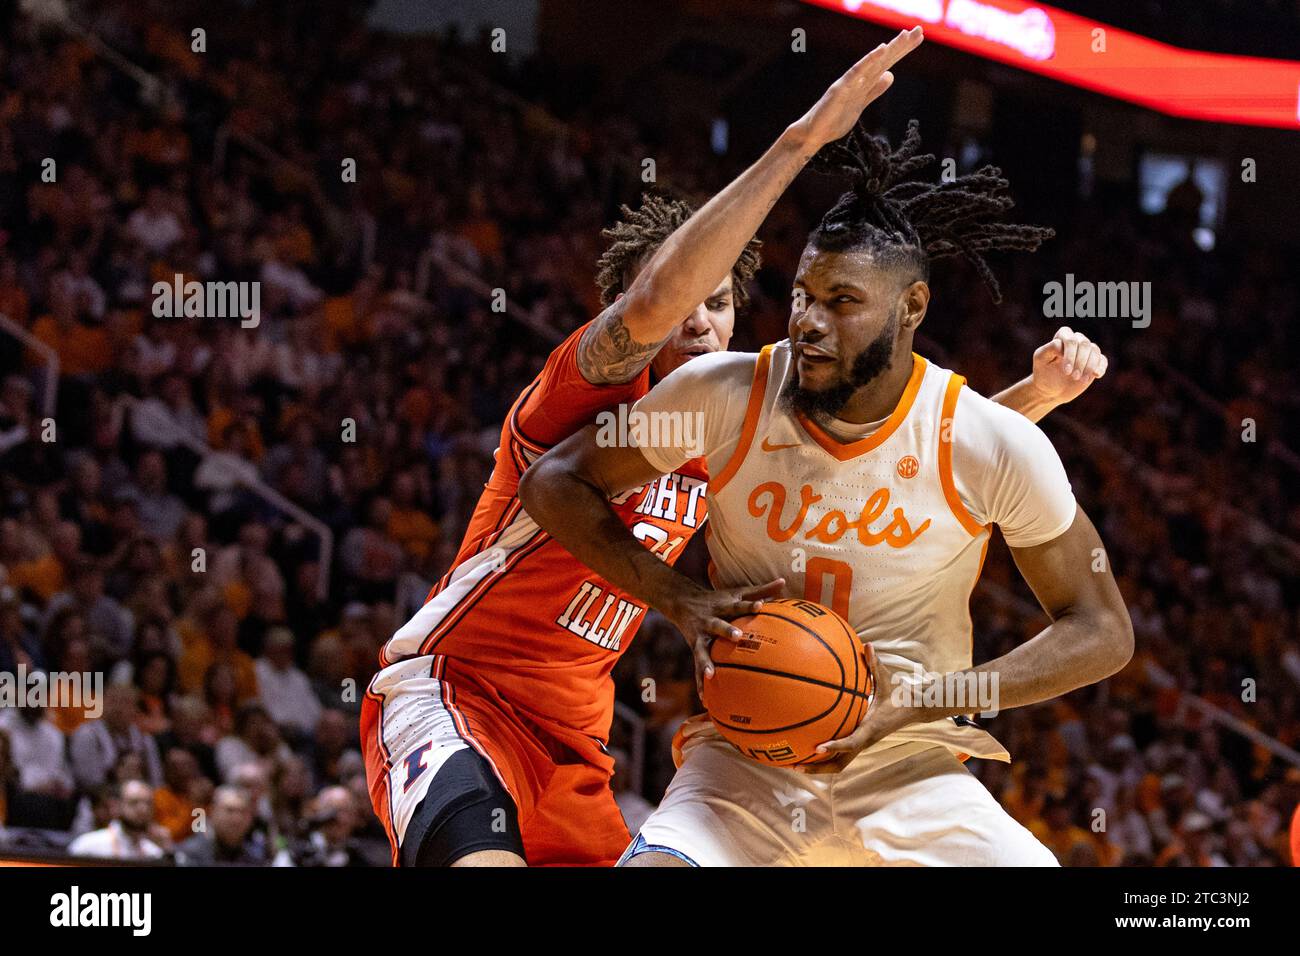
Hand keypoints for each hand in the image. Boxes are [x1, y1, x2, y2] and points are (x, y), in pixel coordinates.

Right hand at [663, 578, 786, 695]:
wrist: (682, 602)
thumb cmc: (718, 599)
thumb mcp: (737, 592)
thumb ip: (760, 589)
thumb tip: (783, 580)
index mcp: (724, 607)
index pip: (739, 605)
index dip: (750, 605)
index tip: (761, 606)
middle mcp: (711, 621)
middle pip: (719, 626)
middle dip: (727, 631)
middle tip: (738, 636)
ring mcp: (701, 636)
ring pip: (702, 650)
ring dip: (706, 661)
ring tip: (711, 675)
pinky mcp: (695, 648)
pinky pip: (697, 667)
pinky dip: (700, 682)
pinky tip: (704, 698)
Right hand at [789, 27, 923, 149]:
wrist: (813, 134)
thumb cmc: (833, 120)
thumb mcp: (861, 104)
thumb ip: (874, 90)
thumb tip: (890, 76)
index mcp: (864, 83)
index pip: (887, 63)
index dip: (901, 51)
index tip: (918, 38)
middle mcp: (858, 78)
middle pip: (883, 60)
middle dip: (901, 46)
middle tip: (920, 30)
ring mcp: (849, 83)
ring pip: (873, 63)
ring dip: (889, 49)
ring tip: (904, 36)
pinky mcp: (840, 89)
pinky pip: (857, 73)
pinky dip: (869, 61)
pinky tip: (881, 50)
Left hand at [799, 651, 911, 773]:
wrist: (913, 709)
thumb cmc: (897, 694)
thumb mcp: (887, 679)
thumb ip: (875, 664)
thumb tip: (868, 645)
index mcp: (870, 729)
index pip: (851, 742)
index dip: (835, 746)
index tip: (817, 747)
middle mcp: (863, 741)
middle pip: (839, 765)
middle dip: (818, 768)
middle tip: (795, 765)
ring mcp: (860, 745)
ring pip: (838, 764)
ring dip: (817, 766)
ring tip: (793, 763)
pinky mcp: (858, 743)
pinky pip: (839, 755)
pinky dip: (824, 755)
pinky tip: (806, 748)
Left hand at [1031, 326, 1107, 405]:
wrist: (1051, 389)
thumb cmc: (1043, 372)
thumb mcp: (1041, 360)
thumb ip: (1049, 348)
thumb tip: (1062, 344)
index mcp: (1062, 336)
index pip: (1071, 340)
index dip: (1070, 355)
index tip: (1066, 371)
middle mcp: (1076, 340)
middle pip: (1085, 344)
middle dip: (1080, 362)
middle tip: (1074, 376)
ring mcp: (1086, 351)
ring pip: (1095, 350)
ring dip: (1089, 366)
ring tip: (1080, 379)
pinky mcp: (1094, 362)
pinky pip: (1103, 360)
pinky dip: (1101, 367)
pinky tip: (1096, 375)